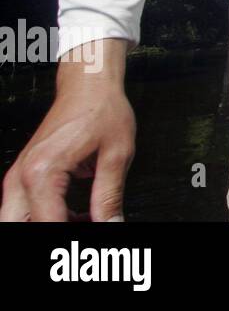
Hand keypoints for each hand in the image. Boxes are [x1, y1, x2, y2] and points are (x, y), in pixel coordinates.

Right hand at [1, 39, 134, 221]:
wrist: (89, 85)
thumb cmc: (101, 110)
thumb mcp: (116, 156)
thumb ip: (110, 196)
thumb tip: (111, 224)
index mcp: (43, 173)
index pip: (48, 225)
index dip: (72, 237)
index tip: (93, 235)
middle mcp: (23, 176)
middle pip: (19, 226)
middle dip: (50, 233)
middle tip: (82, 228)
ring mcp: (19, 176)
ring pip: (17, 220)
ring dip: (49, 226)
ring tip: (83, 221)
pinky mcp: (25, 174)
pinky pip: (25, 208)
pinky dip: (47, 217)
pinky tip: (76, 215)